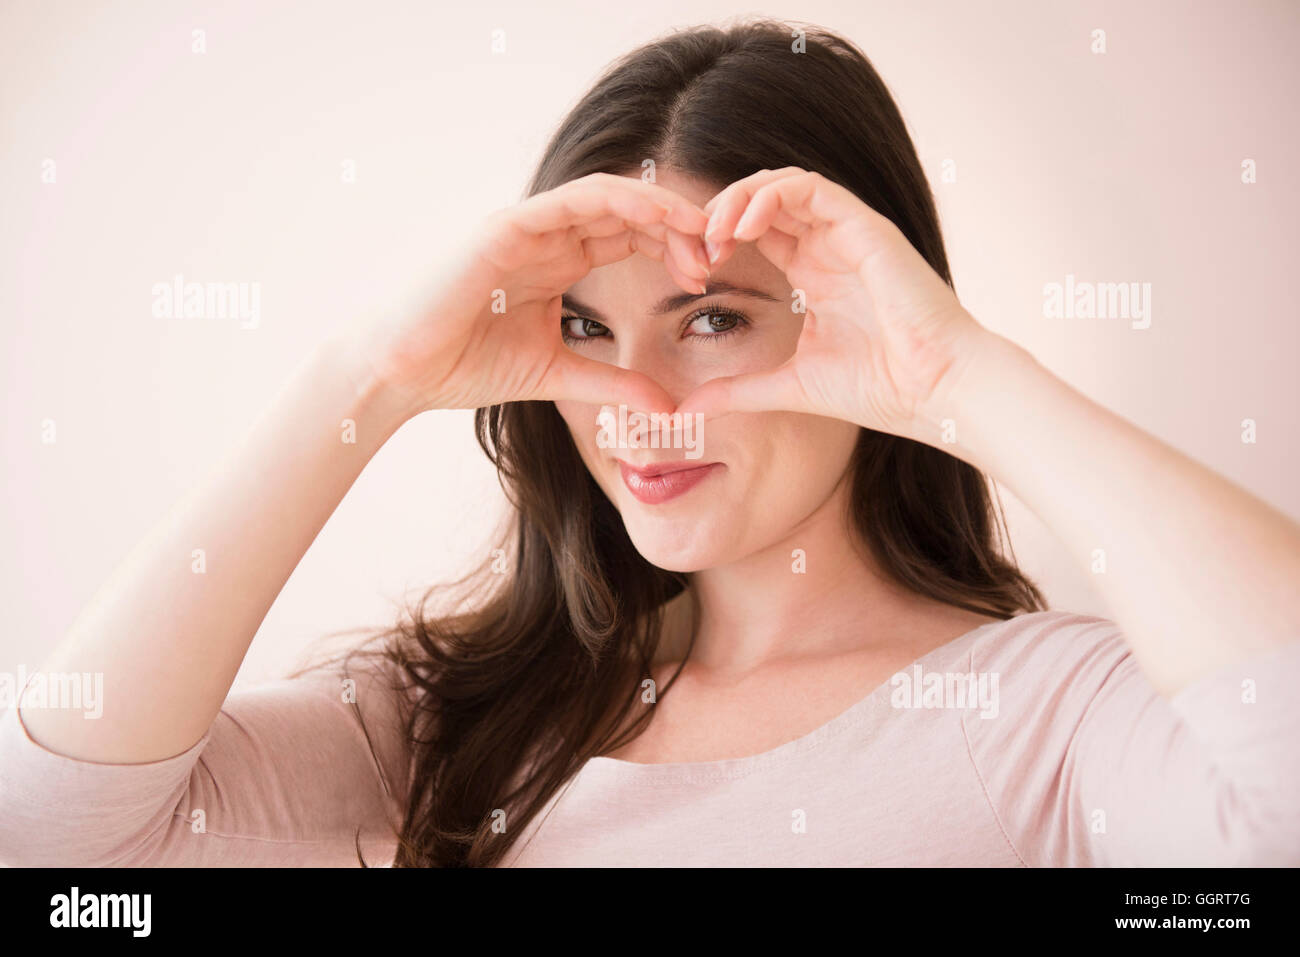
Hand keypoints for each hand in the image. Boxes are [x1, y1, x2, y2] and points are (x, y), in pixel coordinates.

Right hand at [346, 173, 711, 416]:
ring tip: (699, 229)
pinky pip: (574, 198)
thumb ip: (613, 383)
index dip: (674, 250)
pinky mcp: (508, 226)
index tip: (709, 278)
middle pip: (629, 214)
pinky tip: (655, 216)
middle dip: (679, 229)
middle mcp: (548, 238)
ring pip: (609, 195)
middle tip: (717, 254)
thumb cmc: (463, 366)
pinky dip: (619, 200)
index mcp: (558, 263)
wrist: (402, 372)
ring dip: (659, 208)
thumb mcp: (558, 376)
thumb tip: (668, 408)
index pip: (630, 239)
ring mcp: (528, 227)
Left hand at [679, 167, 995, 443]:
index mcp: (814, 274)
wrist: (937, 391)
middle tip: (693, 247)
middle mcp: (829, 247)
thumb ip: (739, 391)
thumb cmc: (881, 389)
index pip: (756, 233)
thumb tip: (688, 410)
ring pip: (782, 185)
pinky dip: (771, 196)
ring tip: (714, 234)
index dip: (717, 241)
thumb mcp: (789, 387)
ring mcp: (848, 233)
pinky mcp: (865, 226)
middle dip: (719, 215)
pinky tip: (744, 227)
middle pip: (762, 201)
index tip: (691, 272)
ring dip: (739, 200)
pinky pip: (810, 188)